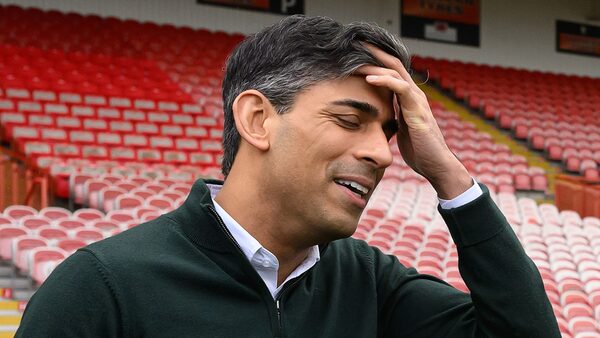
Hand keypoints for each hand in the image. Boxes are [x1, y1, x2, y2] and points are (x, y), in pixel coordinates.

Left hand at [358, 45, 471, 198]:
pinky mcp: (417, 109)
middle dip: (373, 54)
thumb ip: (392, 117)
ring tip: (355, 60)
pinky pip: (401, 88)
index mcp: (408, 97)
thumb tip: (378, 116)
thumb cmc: (419, 150)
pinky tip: (369, 79)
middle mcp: (414, 94)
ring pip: (395, 72)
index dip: (374, 61)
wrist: (436, 165)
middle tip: (354, 45)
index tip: (355, 54)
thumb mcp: (400, 130)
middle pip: (393, 64)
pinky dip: (385, 81)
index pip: (391, 71)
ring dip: (374, 65)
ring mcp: (417, 100)